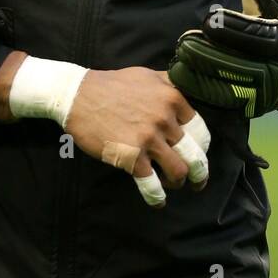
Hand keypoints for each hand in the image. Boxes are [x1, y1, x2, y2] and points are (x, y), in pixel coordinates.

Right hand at [65, 67, 209, 206]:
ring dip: (179, 182)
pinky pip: (152, 184)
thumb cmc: (111, 85)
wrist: (77, 95)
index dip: (201, 145)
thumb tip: (187, 92)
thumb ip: (170, 84)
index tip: (197, 153)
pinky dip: (157, 197)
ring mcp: (147, 139)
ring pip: (178, 171)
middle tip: (198, 180)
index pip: (201, 130)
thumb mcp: (147, 75)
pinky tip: (158, 202)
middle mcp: (164, 119)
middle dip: (200, 171)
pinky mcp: (130, 157)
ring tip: (173, 185)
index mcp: (172, 98)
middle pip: (195, 154)